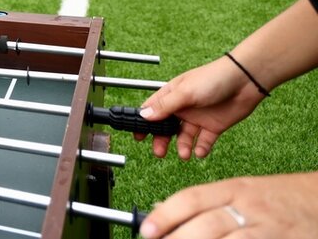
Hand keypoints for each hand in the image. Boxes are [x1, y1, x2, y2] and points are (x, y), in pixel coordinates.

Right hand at [136, 56, 266, 159]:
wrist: (244, 82)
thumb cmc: (212, 79)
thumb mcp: (185, 93)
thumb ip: (165, 106)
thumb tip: (144, 115)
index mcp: (172, 95)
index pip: (153, 110)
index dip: (144, 122)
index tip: (138, 136)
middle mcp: (183, 108)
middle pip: (167, 127)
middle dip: (161, 140)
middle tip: (159, 152)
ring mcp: (198, 118)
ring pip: (184, 137)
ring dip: (182, 146)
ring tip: (184, 154)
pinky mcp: (214, 126)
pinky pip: (204, 141)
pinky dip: (201, 149)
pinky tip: (199, 152)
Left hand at [141, 171, 317, 237]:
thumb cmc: (275, 197)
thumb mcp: (241, 191)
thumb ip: (207, 203)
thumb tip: (164, 211)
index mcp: (234, 189)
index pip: (193, 198)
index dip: (167, 215)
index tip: (147, 230)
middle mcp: (249, 208)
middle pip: (207, 225)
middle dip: (179, 238)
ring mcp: (267, 229)